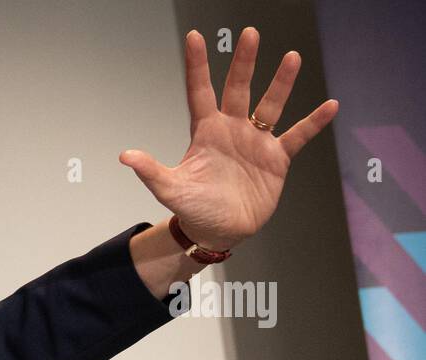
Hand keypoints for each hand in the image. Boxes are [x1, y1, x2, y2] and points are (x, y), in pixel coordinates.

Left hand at [119, 26, 338, 250]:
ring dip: (281, 83)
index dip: (197, 66)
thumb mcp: (170, 189)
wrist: (218, 231)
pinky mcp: (277, 159)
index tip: (195, 37)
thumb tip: (125, 156)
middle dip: (244, 62)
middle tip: (249, 34)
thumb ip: (151, 171)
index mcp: (205, 132)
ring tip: (290, 58)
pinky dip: (313, 123)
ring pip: (271, 105)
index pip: (200, 92)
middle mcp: (232, 130)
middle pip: (238, 88)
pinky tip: (330, 106)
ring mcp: (256, 142)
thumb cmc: (194, 209)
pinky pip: (297, 136)